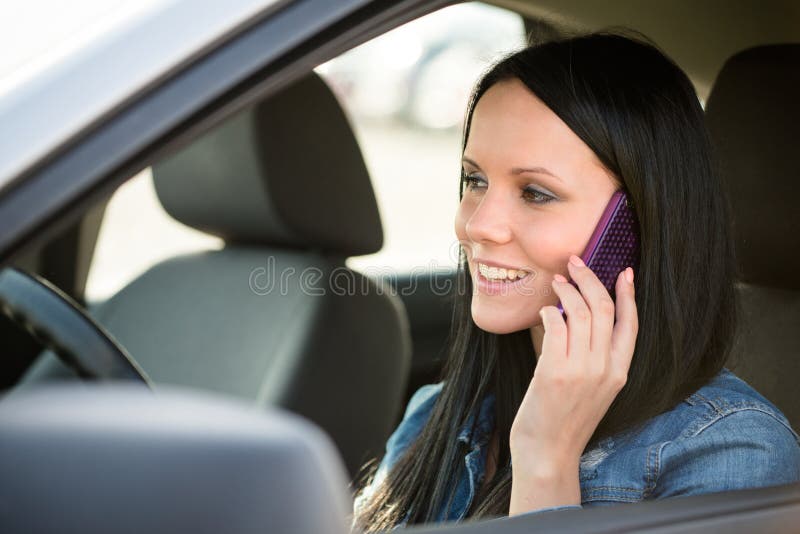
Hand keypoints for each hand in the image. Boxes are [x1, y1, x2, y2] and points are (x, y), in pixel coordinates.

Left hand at [509, 254, 638, 471]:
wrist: (548, 453)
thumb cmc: (566, 419)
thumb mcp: (594, 388)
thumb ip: (594, 356)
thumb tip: (578, 315)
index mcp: (619, 372)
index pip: (630, 323)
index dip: (628, 294)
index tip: (624, 271)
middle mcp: (604, 368)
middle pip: (603, 308)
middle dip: (589, 278)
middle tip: (575, 263)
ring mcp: (580, 370)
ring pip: (579, 312)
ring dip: (566, 290)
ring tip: (556, 283)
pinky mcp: (554, 372)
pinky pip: (554, 326)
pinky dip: (548, 312)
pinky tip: (544, 312)